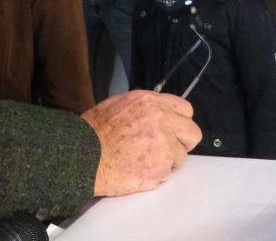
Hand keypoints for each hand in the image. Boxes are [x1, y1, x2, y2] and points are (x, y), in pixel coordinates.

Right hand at [82, 89, 200, 196]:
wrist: (83, 155)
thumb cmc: (94, 132)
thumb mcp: (117, 105)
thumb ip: (144, 109)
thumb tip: (159, 115)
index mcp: (149, 101)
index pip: (185, 109)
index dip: (179, 122)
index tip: (173, 130)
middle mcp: (160, 119)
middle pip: (192, 133)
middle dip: (181, 143)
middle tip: (165, 149)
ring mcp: (163, 144)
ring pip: (180, 156)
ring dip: (166, 160)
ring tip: (142, 159)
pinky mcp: (161, 167)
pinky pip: (167, 173)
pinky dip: (155, 174)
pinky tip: (137, 169)